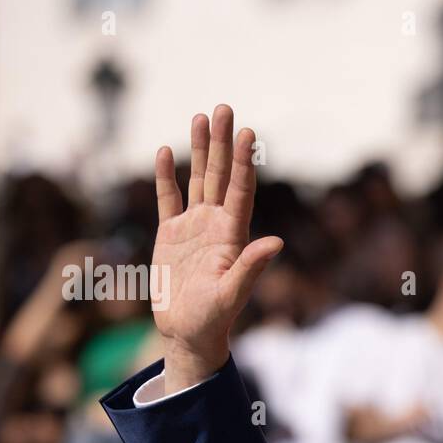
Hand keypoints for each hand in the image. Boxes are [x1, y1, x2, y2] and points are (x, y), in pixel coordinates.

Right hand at [152, 104, 282, 392]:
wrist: (187, 334)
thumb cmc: (213, 320)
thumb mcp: (232, 294)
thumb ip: (250, 267)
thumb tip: (276, 242)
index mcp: (233, 236)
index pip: (240, 190)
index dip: (244, 161)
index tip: (248, 132)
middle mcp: (216, 225)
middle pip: (220, 175)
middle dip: (222, 142)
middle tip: (224, 108)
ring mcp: (193, 227)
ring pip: (197, 180)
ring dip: (199, 149)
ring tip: (200, 116)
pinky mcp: (170, 235)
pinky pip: (168, 199)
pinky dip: (167, 175)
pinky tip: (166, 151)